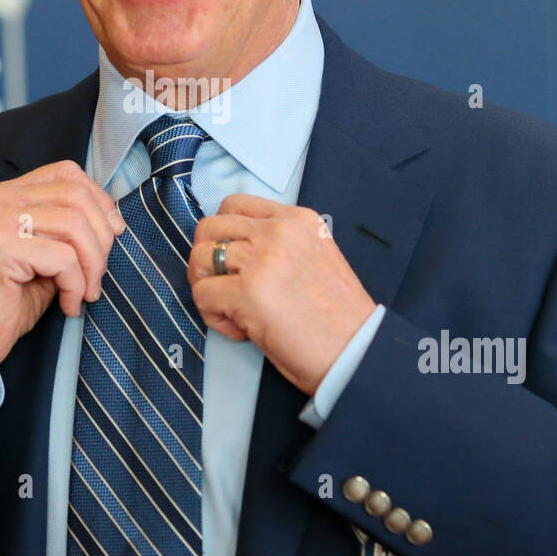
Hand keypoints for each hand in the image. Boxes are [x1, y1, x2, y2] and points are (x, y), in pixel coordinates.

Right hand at [0, 160, 124, 396]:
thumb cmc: (1, 306)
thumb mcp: (40, 259)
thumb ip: (65, 233)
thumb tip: (113, 221)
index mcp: (4, 195)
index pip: (65, 173)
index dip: (98, 200)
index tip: (113, 233)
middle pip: (75, 195)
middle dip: (101, 237)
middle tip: (98, 275)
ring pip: (75, 222)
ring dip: (92, 264)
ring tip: (86, 293)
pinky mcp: (0, 247)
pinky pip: (63, 257)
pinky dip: (76, 284)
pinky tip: (67, 306)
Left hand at [188, 194, 375, 396]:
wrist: (357, 351)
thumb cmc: (337, 317)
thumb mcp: (315, 257)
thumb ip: (279, 245)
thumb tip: (234, 252)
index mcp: (297, 220)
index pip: (235, 205)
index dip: (223, 234)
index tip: (233, 261)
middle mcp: (278, 232)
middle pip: (209, 227)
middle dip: (206, 258)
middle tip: (223, 286)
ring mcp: (261, 260)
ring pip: (199, 258)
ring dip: (207, 287)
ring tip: (232, 311)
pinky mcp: (246, 292)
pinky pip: (202, 294)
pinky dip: (212, 316)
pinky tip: (240, 329)